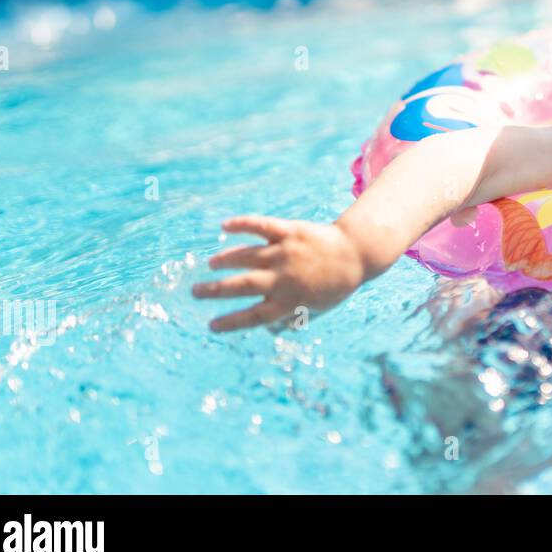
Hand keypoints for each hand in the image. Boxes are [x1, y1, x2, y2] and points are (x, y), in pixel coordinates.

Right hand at [193, 216, 367, 332]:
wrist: (356, 253)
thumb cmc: (333, 285)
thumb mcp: (316, 310)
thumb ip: (290, 319)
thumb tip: (265, 327)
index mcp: (291, 301)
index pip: (253, 316)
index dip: (230, 322)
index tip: (211, 325)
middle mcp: (284, 277)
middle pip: (242, 286)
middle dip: (215, 291)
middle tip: (195, 292)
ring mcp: (285, 252)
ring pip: (246, 256)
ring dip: (224, 260)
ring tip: (211, 266)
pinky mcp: (289, 231)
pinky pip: (261, 226)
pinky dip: (241, 224)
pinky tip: (224, 226)